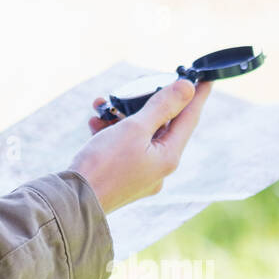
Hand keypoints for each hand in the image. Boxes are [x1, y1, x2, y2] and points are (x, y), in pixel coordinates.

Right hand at [69, 77, 212, 215]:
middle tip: (142, 85)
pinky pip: (122, 147)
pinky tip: (95, 123)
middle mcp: (158, 168)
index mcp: (168, 158)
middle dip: (145, 103)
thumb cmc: (104, 165)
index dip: (197, 96)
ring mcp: (140, 174)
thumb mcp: (134, 129)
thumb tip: (187, 88)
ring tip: (102, 105)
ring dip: (121, 116)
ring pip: (138, 135)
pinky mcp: (121, 176)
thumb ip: (162, 106)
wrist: (72, 200)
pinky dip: (110, 132)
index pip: (189, 119)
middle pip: (162, 126)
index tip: (205, 78)